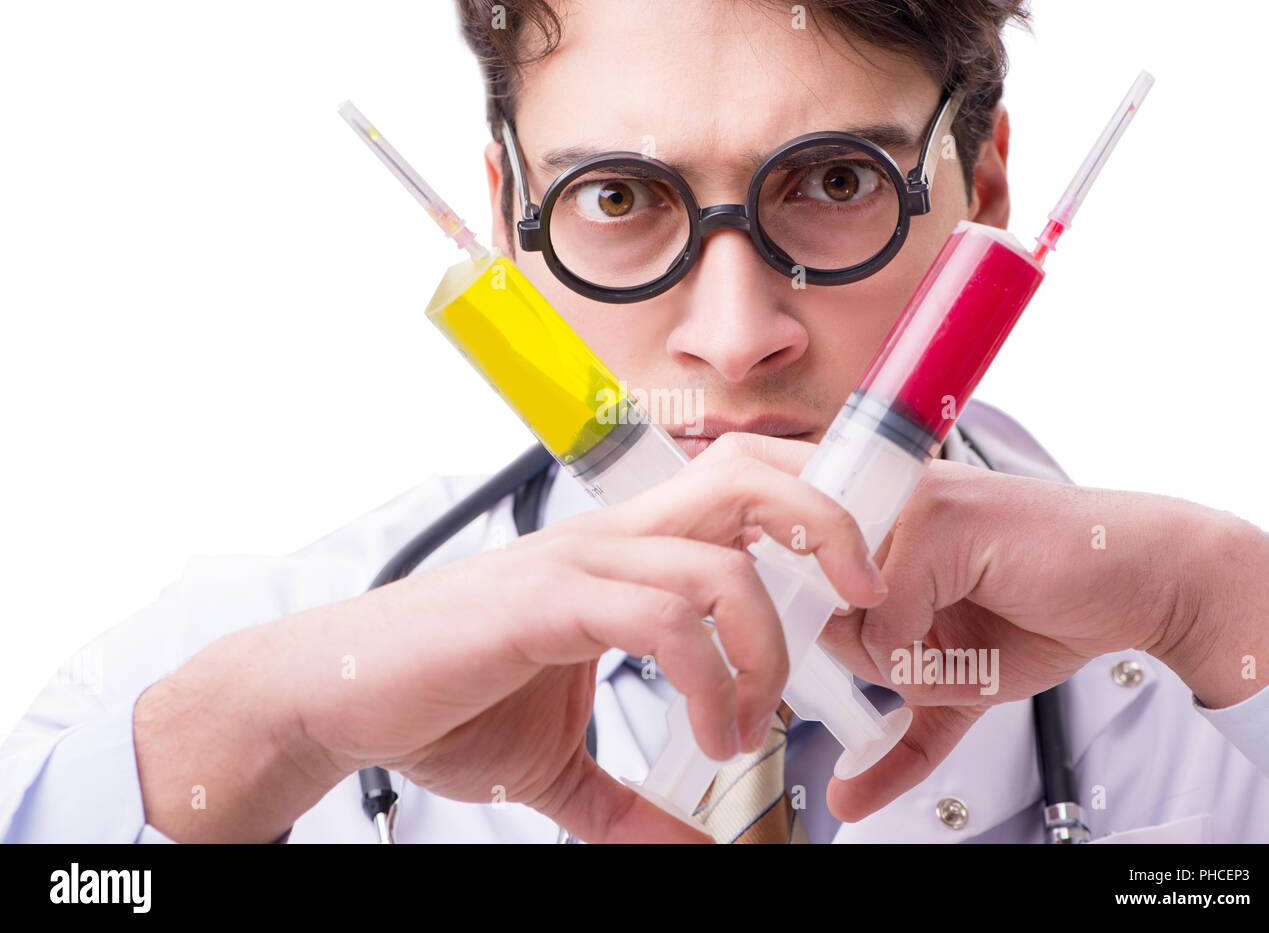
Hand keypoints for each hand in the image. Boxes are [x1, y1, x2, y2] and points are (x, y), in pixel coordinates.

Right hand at [285, 433, 886, 842]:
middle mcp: (607, 542)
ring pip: (717, 561)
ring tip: (748, 729)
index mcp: (621, 558)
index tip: (856, 585)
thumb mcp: (558, 768)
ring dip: (764, 648)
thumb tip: (690, 855)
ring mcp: (577, 564)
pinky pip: (659, 618)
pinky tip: (709, 735)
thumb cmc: (443, 703)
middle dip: (828, 525)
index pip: (738, 491)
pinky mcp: (544, 600)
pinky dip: (708, 680)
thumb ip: (628, 807)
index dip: (812, 515)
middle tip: (864, 602)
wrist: (339, 699)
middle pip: (748, 477)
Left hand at [818, 459, 1268, 821]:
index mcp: (880, 526)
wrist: (1144, 578)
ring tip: (966, 649)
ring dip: (909, 667)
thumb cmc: (1050, 609)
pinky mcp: (936, 523)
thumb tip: (841, 798)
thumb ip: (896, 725)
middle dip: (876, 662)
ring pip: (849, 623)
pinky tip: (976, 643)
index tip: (890, 658)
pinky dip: (931, 661)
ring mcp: (908, 506)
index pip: (805, 588)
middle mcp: (885, 506)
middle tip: (940, 657)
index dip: (835, 639)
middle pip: (819, 612)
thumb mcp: (953, 675)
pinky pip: (888, 622)